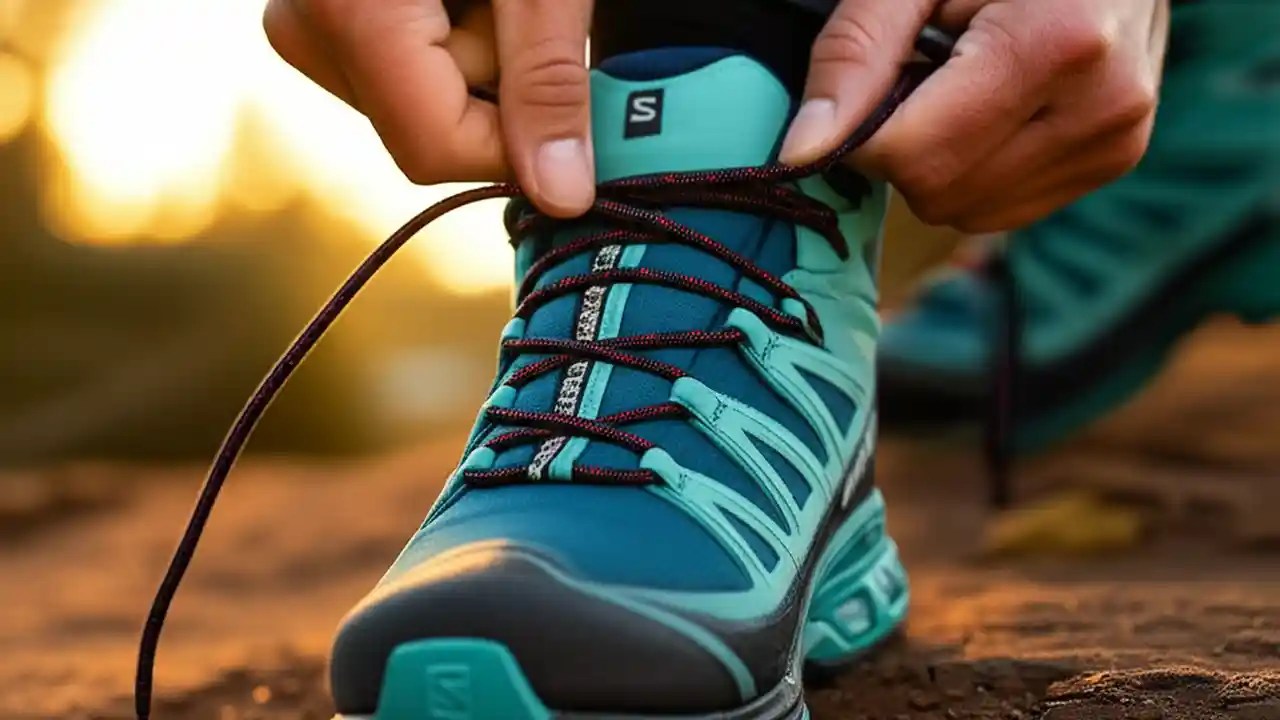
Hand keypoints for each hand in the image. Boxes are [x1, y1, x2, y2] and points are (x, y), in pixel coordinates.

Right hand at [264, 0, 595, 216]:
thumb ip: (547, 87)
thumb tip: (560, 198)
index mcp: (353, 16)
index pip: (438, 151)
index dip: (515, 145)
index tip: (567, 105)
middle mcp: (309, 31)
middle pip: (428, 131)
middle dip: (494, 87)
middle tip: (511, 9)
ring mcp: (307, 27)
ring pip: (415, 106)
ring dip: (474, 61)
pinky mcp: (321, 23)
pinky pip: (394, 72)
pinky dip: (444, 43)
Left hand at [780, 0, 1169, 231]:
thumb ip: (854, 55)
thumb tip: (800, 155)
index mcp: (1058, 43)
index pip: (917, 155)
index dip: (866, 132)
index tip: (872, 84)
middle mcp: (1100, 107)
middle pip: (939, 191)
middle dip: (903, 147)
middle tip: (924, 73)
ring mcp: (1114, 143)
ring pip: (966, 212)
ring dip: (938, 163)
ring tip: (965, 83)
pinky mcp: (1112, 163)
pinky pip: (1000, 209)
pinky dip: (973, 172)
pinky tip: (993, 108)